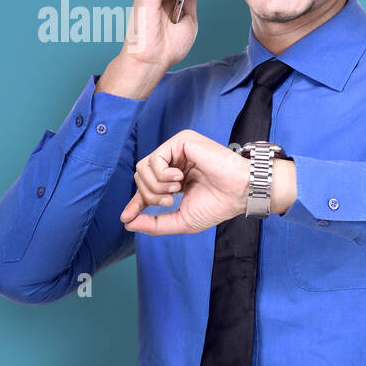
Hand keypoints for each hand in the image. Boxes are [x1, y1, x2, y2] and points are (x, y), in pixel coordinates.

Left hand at [120, 130, 249, 234]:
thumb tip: (128, 223)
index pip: (147, 188)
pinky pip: (154, 159)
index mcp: (176, 181)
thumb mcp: (182, 220)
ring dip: (156, 186)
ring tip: (177, 191)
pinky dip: (162, 174)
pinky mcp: (181, 141)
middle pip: (141, 177)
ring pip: (143, 167)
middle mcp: (175, 163)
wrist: (239, 191)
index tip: (126, 217)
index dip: (136, 203)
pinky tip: (180, 178)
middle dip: (149, 195)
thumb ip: (155, 224)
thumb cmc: (218, 205)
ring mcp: (178, 151)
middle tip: (169, 202)